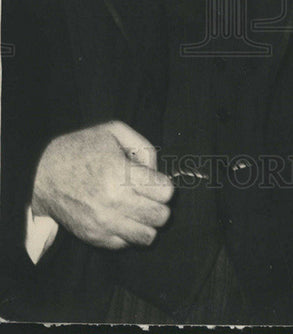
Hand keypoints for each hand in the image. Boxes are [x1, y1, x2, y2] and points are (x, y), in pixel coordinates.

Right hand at [31, 121, 173, 249]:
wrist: (42, 175)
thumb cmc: (80, 149)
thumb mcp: (113, 131)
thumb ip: (143, 147)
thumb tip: (156, 171)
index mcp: (120, 174)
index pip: (165, 192)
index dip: (164, 184)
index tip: (153, 181)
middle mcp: (114, 203)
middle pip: (160, 216)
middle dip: (160, 204)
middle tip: (148, 195)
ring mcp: (104, 223)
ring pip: (148, 236)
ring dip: (148, 222)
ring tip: (138, 209)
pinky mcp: (94, 237)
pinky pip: (126, 244)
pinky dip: (130, 233)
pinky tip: (122, 217)